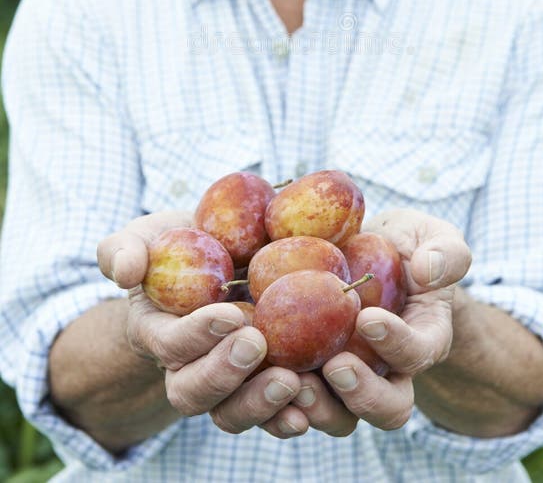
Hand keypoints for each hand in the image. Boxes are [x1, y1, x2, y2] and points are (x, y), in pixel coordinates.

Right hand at [97, 212, 305, 436]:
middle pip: (193, 393)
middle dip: (224, 374)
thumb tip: (126, 271)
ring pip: (231, 413)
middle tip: (257, 343)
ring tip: (292, 383)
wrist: (216, 255)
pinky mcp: (259, 380)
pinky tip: (312, 400)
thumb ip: (122, 248)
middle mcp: (186, 365)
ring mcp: (224, 378)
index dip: (197, 335)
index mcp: (156, 332)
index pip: (170, 345)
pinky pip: (269, 412)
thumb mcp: (145, 235)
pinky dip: (288, 413)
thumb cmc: (176, 244)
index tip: (231, 313)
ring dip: (259, 404)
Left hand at [287, 209, 471, 433]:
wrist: (366, 253)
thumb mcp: (432, 235)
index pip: (418, 353)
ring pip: (341, 417)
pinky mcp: (311, 373)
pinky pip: (297, 404)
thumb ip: (446, 252)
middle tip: (335, 366)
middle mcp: (390, 370)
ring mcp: (350, 377)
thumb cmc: (405, 243)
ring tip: (292, 382)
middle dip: (363, 395)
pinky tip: (258, 376)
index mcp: (425, 337)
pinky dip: (278, 400)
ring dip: (319, 407)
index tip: (368, 317)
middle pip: (388, 409)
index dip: (397, 344)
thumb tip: (428, 272)